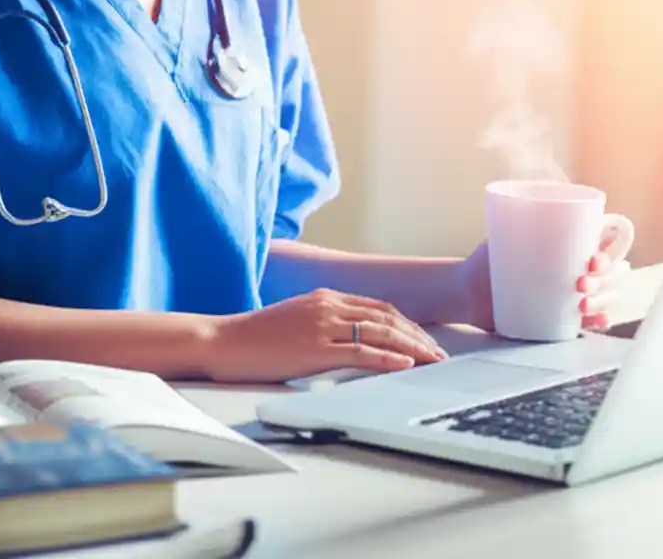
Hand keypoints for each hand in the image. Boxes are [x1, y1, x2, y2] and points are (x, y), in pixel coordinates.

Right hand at [205, 289, 447, 382]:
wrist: (222, 341)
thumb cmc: (255, 338)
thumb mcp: (296, 322)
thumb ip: (325, 326)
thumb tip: (351, 344)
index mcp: (325, 297)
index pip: (378, 307)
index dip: (407, 324)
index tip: (425, 341)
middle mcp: (328, 305)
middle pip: (387, 317)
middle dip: (418, 336)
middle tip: (440, 354)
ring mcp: (321, 325)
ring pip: (380, 332)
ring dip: (412, 347)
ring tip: (433, 361)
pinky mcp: (314, 348)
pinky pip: (360, 352)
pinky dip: (387, 357)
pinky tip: (405, 364)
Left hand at [458, 238, 631, 333]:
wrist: (469, 292)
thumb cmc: (488, 259)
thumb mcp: (503, 234)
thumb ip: (513, 222)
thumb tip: (517, 209)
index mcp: (572, 243)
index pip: (609, 243)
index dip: (613, 251)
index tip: (593, 260)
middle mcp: (579, 267)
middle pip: (612, 272)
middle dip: (606, 279)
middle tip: (581, 283)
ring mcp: (574, 293)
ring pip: (606, 295)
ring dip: (604, 300)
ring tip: (582, 304)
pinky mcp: (565, 316)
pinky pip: (591, 321)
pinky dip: (600, 320)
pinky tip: (598, 322)